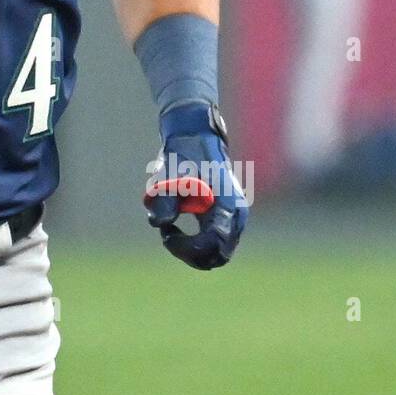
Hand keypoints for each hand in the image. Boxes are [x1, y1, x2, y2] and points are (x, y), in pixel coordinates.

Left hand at [143, 103, 247, 270]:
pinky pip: (212, 244)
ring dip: (189, 249)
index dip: (188, 247)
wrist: (196, 137)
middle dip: (188, 253)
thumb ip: (165, 198)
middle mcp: (235, 216)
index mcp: (227, 204)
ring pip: (215, 254)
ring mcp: (233, 219)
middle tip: (167, 234)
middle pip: (217, 256)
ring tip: (169, 229)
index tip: (166, 233)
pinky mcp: (225, 220)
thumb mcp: (170, 173)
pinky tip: (174, 227)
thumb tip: (160, 223)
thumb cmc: (184, 153)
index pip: (214, 244)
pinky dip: (192, 243)